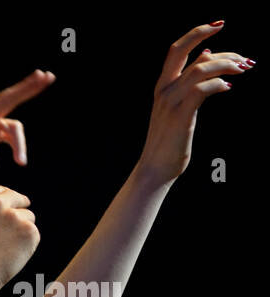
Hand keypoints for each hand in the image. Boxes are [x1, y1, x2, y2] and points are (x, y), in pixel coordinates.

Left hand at [0, 70, 55, 198]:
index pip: (7, 98)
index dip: (25, 87)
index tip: (41, 75)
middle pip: (12, 99)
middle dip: (30, 89)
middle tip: (49, 76)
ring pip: (15, 127)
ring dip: (20, 144)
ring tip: (20, 162)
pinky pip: (13, 135)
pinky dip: (18, 145)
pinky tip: (19, 160)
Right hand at [0, 181, 39, 296]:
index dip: (0, 202)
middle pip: (17, 199)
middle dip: (16, 210)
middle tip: (8, 229)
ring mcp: (15, 217)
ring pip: (27, 217)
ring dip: (21, 228)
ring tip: (6, 246)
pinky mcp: (29, 232)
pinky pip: (33, 233)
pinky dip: (26, 243)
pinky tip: (12, 253)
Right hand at [136, 23, 249, 186]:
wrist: (155, 168)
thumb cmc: (169, 140)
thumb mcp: (178, 106)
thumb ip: (189, 82)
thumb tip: (205, 55)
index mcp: (162, 86)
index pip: (177, 49)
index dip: (197, 33)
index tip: (219, 25)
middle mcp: (164, 90)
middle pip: (185, 51)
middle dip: (213, 43)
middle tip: (243, 56)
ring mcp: (171, 102)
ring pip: (200, 68)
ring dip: (226, 64)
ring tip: (244, 69)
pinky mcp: (181, 115)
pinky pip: (202, 89)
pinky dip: (219, 84)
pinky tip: (228, 87)